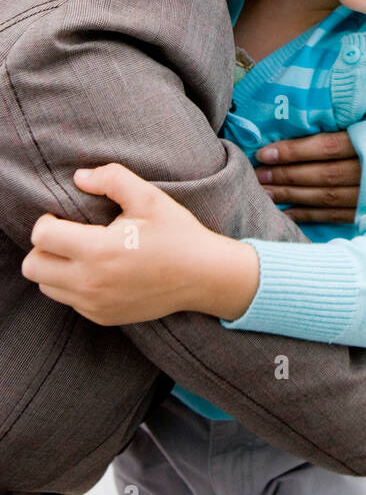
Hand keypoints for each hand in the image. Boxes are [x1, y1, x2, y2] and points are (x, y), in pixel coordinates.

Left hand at [22, 164, 259, 324]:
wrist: (203, 276)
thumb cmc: (176, 233)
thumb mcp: (149, 197)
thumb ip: (112, 178)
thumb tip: (79, 177)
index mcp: (99, 250)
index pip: (41, 237)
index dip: (46, 221)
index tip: (62, 217)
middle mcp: (91, 282)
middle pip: (33, 266)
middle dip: (44, 247)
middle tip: (67, 235)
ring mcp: (95, 304)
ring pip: (46, 286)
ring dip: (55, 267)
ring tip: (81, 253)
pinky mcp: (102, 317)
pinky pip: (68, 301)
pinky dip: (73, 285)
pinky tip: (98, 270)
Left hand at [255, 130, 360, 222]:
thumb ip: (345, 122)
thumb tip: (304, 123)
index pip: (327, 147)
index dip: (294, 151)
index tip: (264, 153)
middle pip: (324, 175)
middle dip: (287, 175)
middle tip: (258, 174)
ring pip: (326, 197)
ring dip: (292, 195)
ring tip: (265, 192)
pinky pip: (335, 216)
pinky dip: (308, 215)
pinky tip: (286, 213)